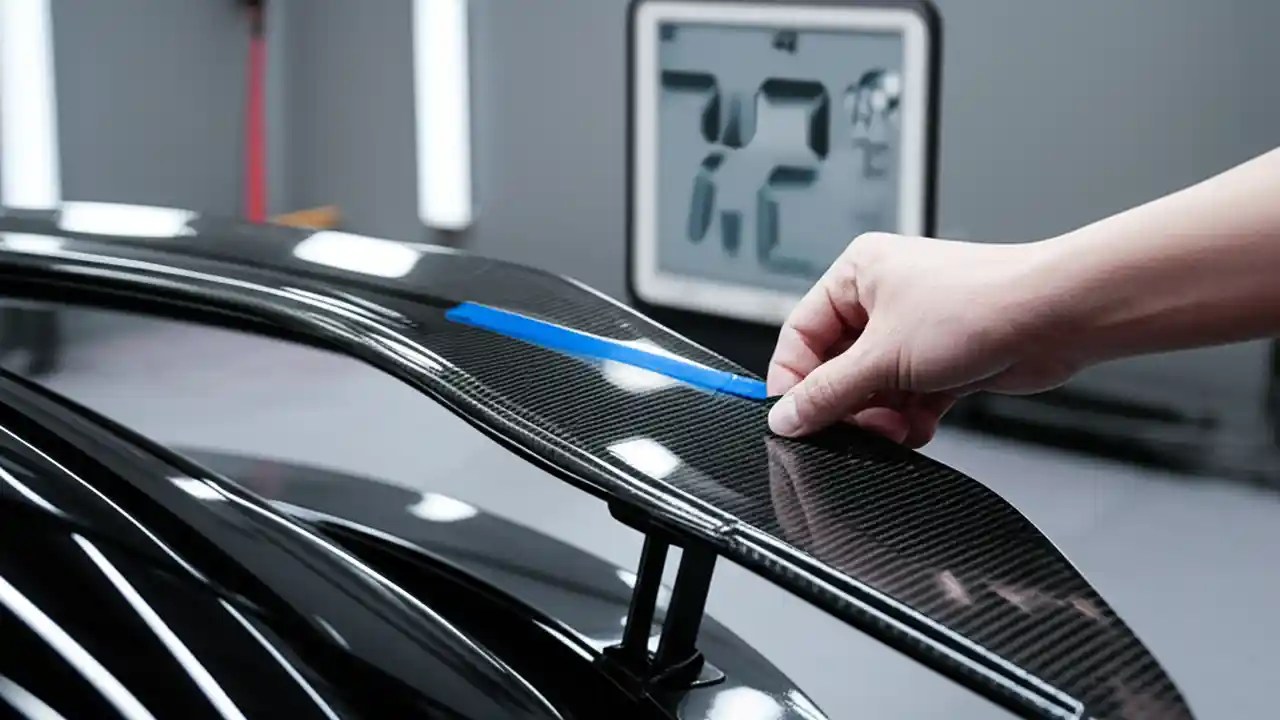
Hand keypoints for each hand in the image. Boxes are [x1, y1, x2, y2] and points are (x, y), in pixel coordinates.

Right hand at [766, 232, 1077, 445]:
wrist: (1054, 316)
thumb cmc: (979, 305)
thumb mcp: (883, 357)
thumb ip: (828, 394)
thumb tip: (787, 417)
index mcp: (857, 275)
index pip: (800, 334)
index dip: (793, 380)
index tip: (794, 419)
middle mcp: (882, 299)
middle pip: (836, 367)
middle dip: (847, 404)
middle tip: (851, 428)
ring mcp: (913, 332)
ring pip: (872, 389)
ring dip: (880, 416)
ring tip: (895, 426)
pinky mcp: (942, 361)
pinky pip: (906, 400)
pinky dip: (909, 419)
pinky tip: (920, 426)